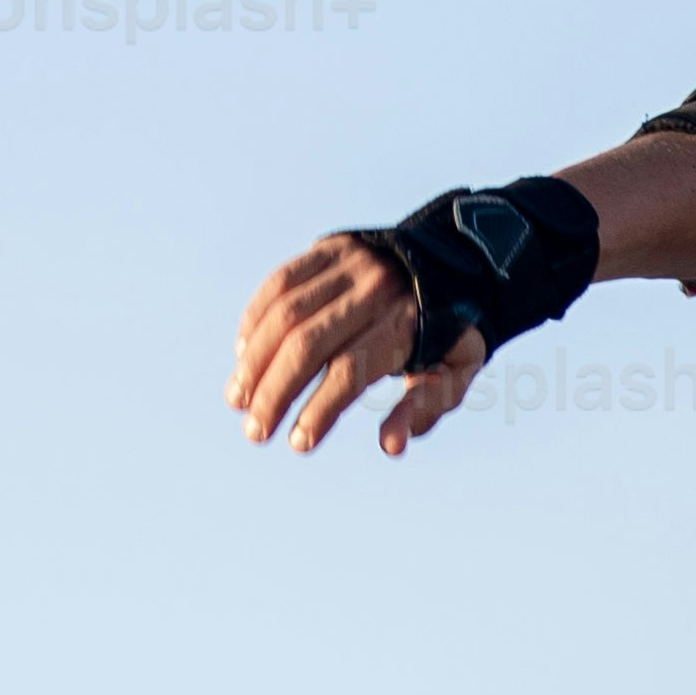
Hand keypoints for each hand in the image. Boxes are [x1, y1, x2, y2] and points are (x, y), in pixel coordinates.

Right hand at [231, 234, 488, 458]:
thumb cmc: (451, 331)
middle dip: (275, 392)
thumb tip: (391, 446)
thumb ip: (426, 407)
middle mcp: (374, 289)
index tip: (299, 444)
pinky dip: (255, 320)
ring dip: (254, 360)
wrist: (458, 259)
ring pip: (285, 313)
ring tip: (237, 400)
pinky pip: (280, 282)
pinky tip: (243, 355)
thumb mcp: (458, 371)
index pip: (351, 369)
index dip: (320, 409)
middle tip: (255, 432)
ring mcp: (349, 263)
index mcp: (407, 324)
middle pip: (308, 344)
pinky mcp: (328, 248)